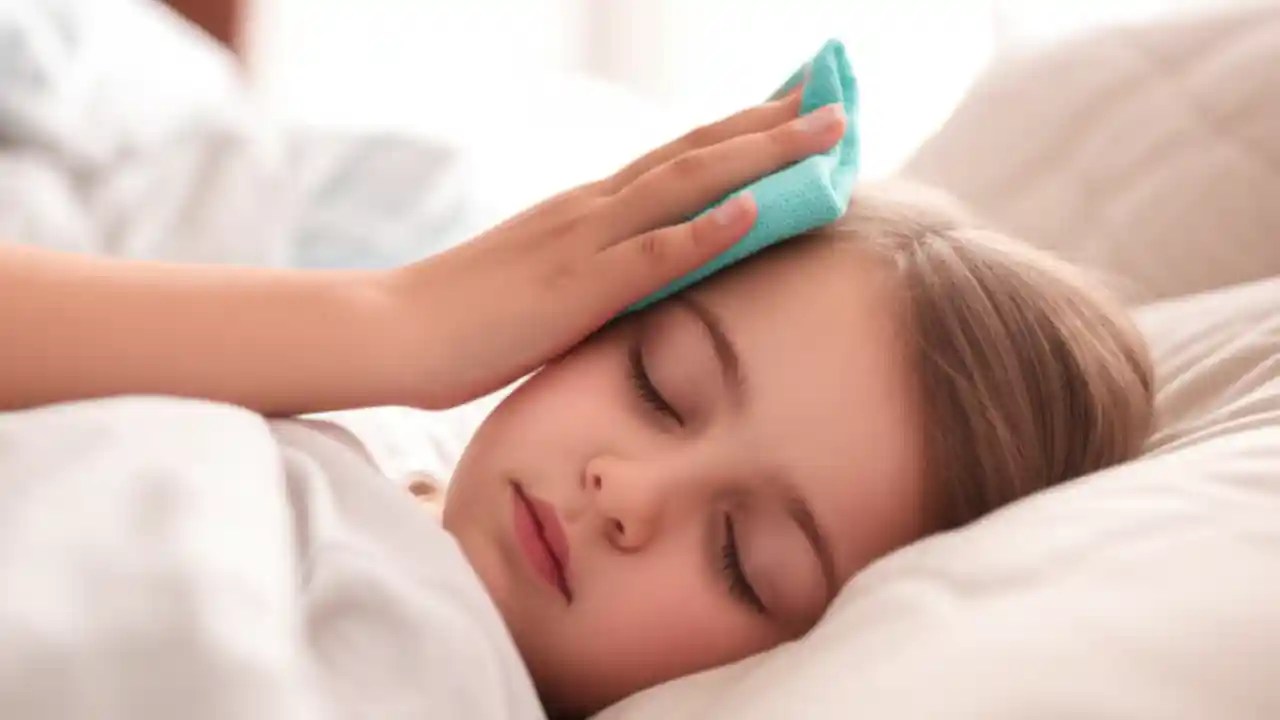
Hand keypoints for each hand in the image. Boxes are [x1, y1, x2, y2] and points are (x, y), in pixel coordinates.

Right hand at [390, 93, 845, 408]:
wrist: (391, 330)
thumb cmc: (464, 317)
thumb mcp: (546, 282)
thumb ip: (598, 270)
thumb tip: (646, 279)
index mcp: (587, 209)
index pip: (678, 157)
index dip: (740, 131)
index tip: (794, 110)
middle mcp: (593, 208)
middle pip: (697, 152)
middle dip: (771, 124)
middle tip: (835, 99)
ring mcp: (584, 243)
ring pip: (687, 184)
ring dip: (762, 155)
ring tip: (826, 132)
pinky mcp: (573, 290)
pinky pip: (650, 255)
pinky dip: (705, 229)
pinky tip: (755, 208)